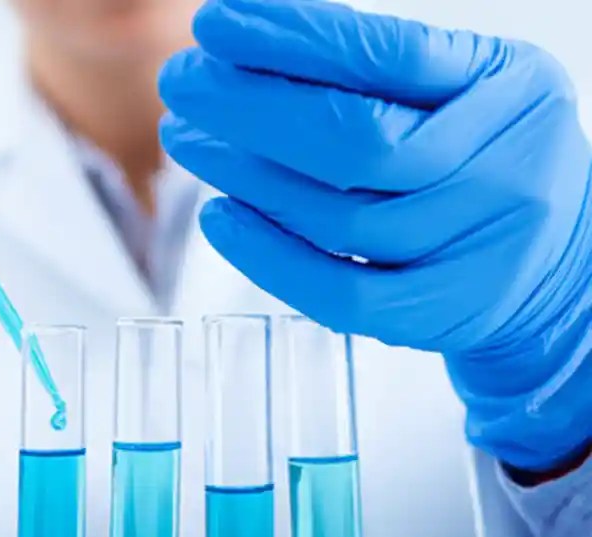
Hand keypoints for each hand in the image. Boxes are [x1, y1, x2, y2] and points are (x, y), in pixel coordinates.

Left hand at [159, 0, 591, 469]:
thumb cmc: (477, 160)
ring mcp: (478, 245)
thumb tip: (242, 52)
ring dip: (244, 174)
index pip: (386, 56)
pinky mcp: (443, 311)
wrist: (559, 267)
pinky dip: (267, 256)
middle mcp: (502, 162)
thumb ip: (373, 75)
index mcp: (506, 84)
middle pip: (354, 139)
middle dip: (248, 106)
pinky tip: (217, 217)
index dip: (291, 40)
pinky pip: (341, 293)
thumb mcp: (456, 94)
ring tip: (186, 139)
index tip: (215, 25)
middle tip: (180, 82)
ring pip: (339, 216)